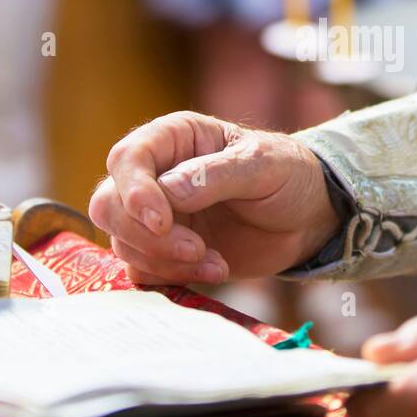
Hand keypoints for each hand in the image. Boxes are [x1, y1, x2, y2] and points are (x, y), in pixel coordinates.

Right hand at [89, 112, 340, 284]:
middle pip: (109, 205)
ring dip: (166, 261)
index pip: (127, 158)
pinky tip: (215, 271)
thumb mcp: (263, 165)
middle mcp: (155, 175)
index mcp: (174, 139)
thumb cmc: (288, 176)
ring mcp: (156, 216)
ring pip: (123, 243)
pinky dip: (172, 277)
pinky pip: (143, 270)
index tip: (163, 222)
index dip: (135, 192)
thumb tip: (168, 191)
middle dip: (145, 236)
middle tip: (195, 249)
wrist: (307, 218)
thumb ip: (216, 175)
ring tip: (217, 263)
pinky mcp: (164, 252)